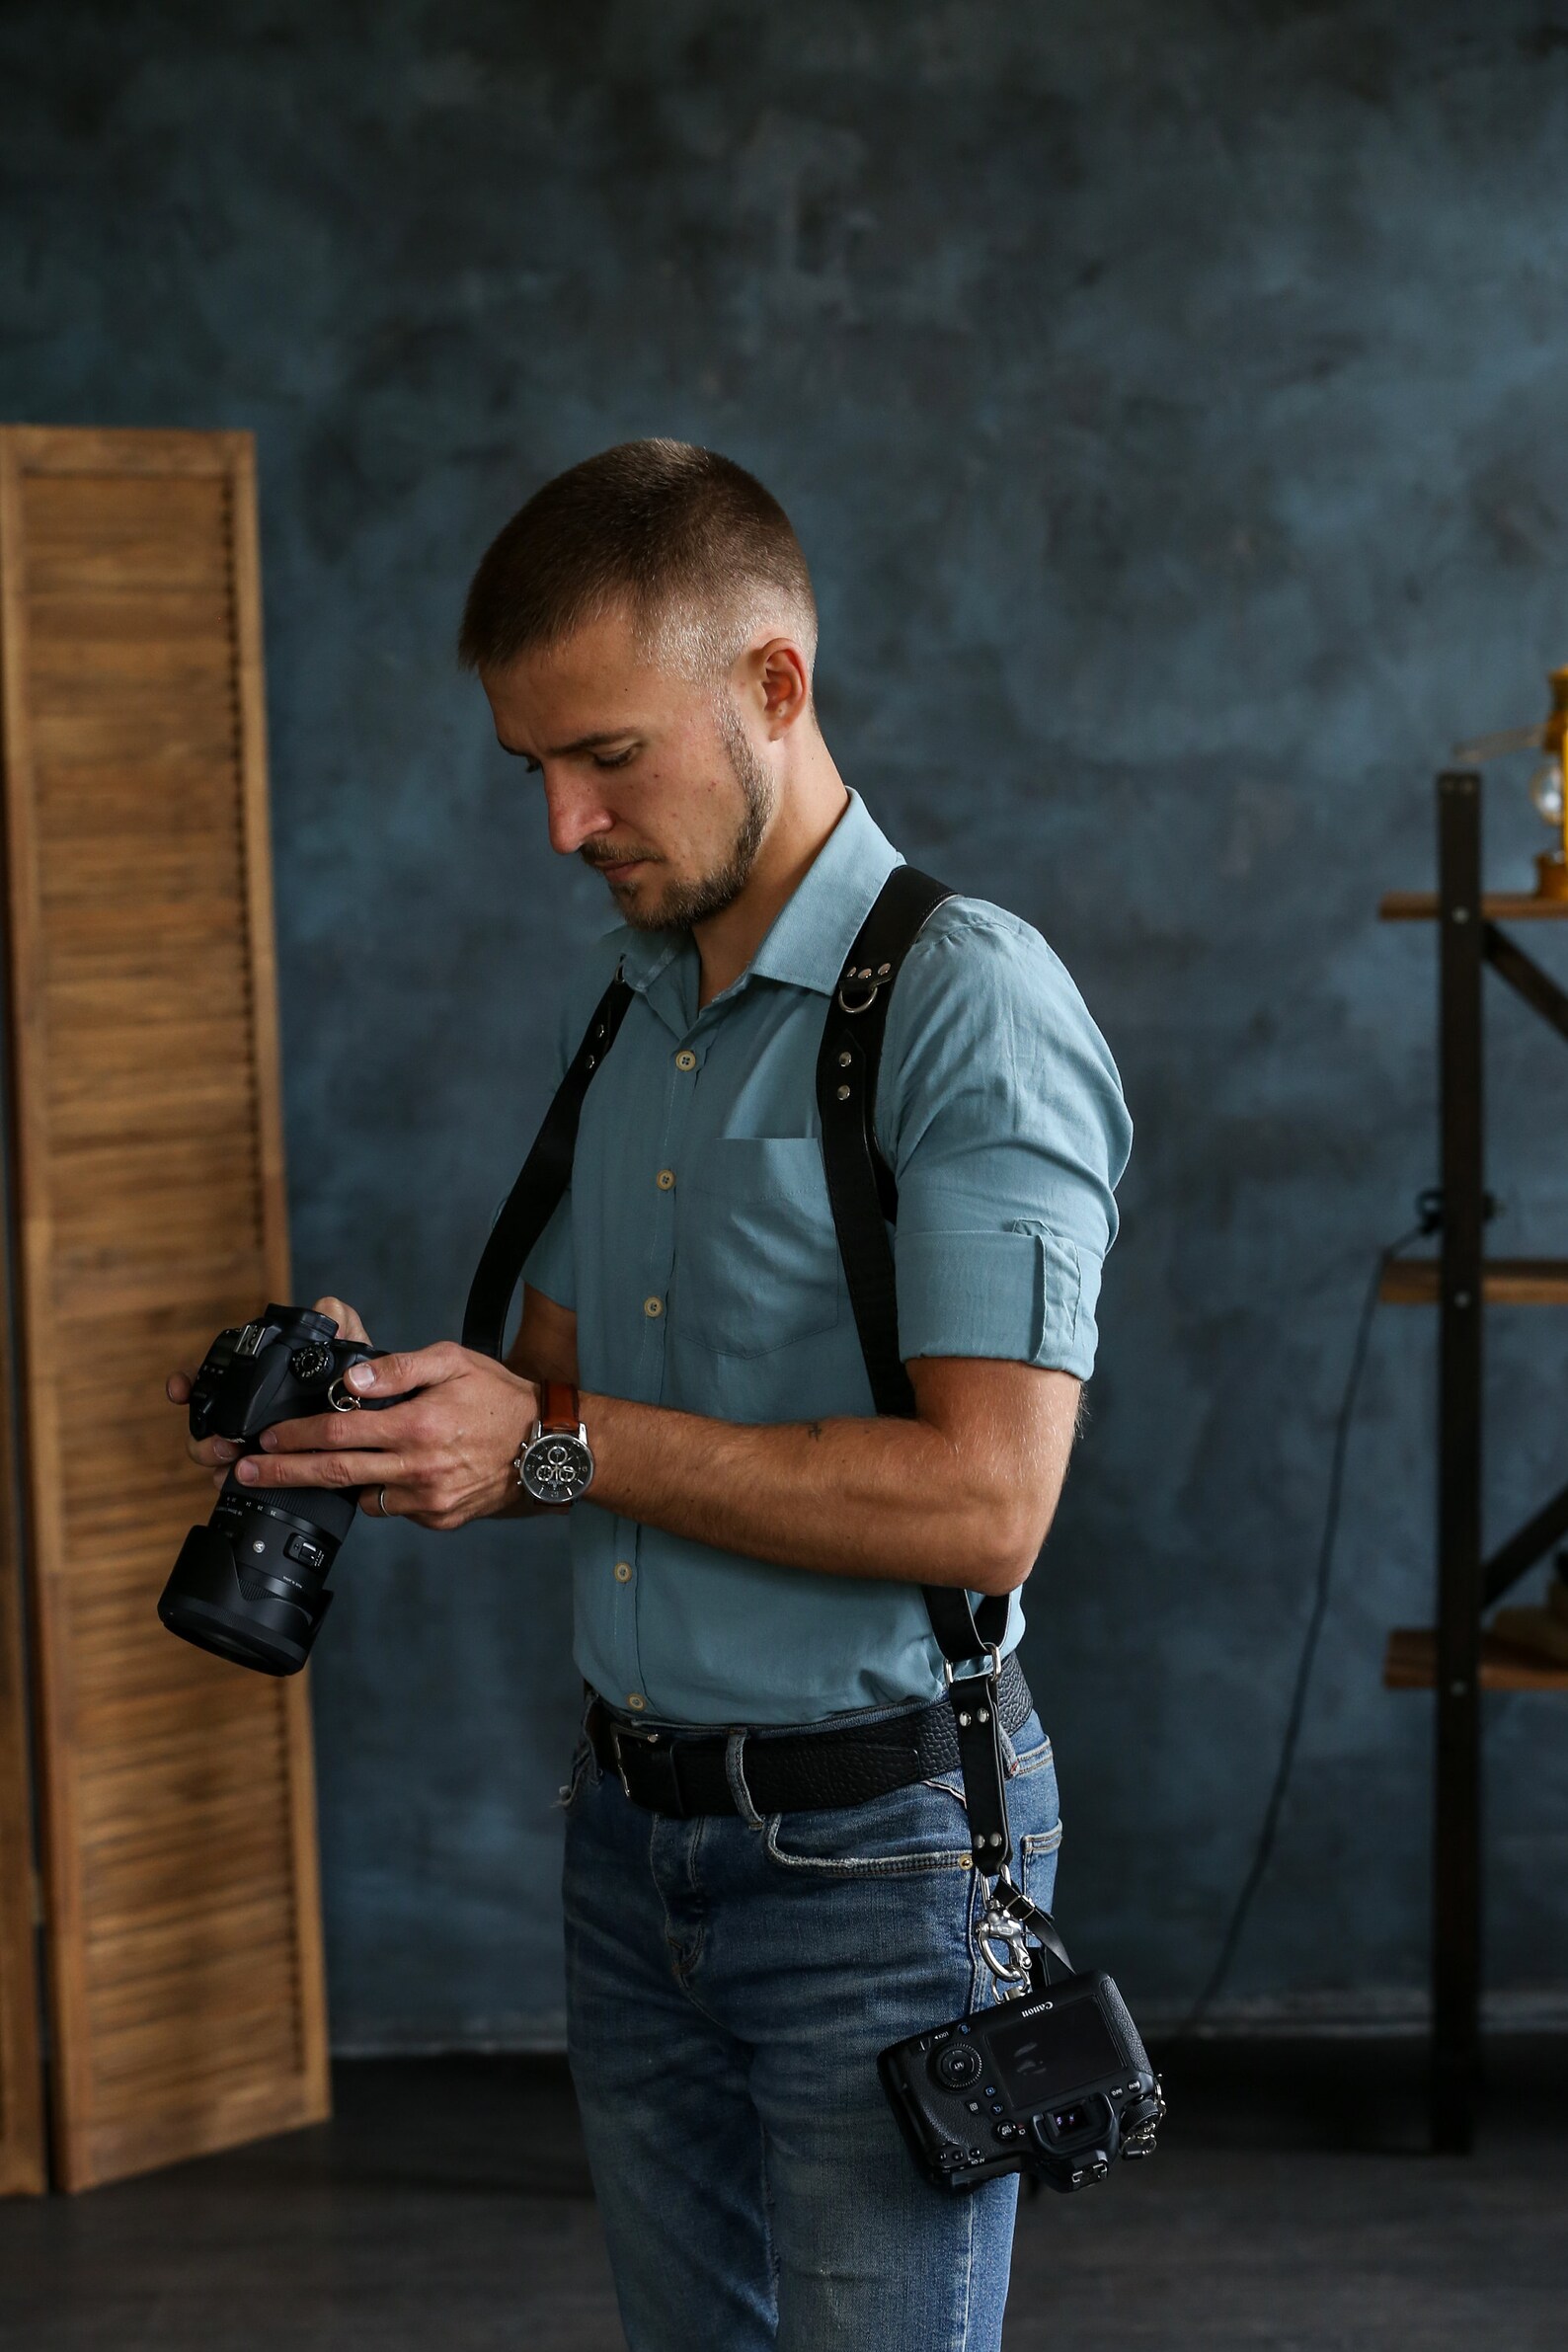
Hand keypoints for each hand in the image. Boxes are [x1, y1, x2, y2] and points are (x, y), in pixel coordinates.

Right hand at [165, 1297, 370, 1473]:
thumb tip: (325, 1308)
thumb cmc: (359, 1386)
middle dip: (199, 1429)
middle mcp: (250, 1409)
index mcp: (263, 1379)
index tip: (179, 1388)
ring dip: (209, 1452)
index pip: (212, 1376)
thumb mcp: (353, 1352)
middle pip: (204, 1418)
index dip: (188, 1381)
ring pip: (211, 1449)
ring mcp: (253, 1440)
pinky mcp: (267, 1469)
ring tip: (230, 1454)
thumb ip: (340, 1324)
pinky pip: (233, 1476)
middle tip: (223, 1437)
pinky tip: (227, 1478)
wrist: (375, 1431)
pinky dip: (222, 1478)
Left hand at [226, 1342, 540, 1530]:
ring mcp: (428, 1499)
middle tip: (245, 1474)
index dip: (295, 1436)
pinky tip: (391, 1472)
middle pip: (334, 1473)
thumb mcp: (453, 1361)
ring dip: (335, 1483)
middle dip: (283, 1474)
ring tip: (310, 1471)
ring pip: (363, 1495)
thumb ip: (397, 1369)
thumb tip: (349, 1379)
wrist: (548, 1446)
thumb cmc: (500, 1397)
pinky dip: (383, 1491)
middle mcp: (418, 1467)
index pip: (338, 1431)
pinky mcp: (439, 1519)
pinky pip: (394, 1508)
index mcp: (416, 1425)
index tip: (265, 1439)